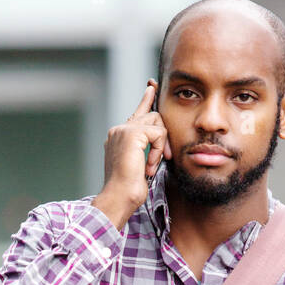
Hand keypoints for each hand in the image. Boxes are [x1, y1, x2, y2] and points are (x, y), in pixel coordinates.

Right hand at [92, 80, 171, 227]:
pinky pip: (158, 133)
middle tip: (166, 158)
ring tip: (151, 166)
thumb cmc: (129, 190)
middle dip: (163, 136)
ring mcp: (124, 130)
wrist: (118, 198)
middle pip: (153, 116)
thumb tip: (160, 140)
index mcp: (118, 137)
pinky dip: (159, 150)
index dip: (146, 100)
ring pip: (157, 122)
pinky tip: (149, 166)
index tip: (151, 87)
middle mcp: (118, 130)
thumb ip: (148, 150)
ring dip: (161, 146)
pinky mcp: (132, 133)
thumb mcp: (142, 166)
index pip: (137, 114)